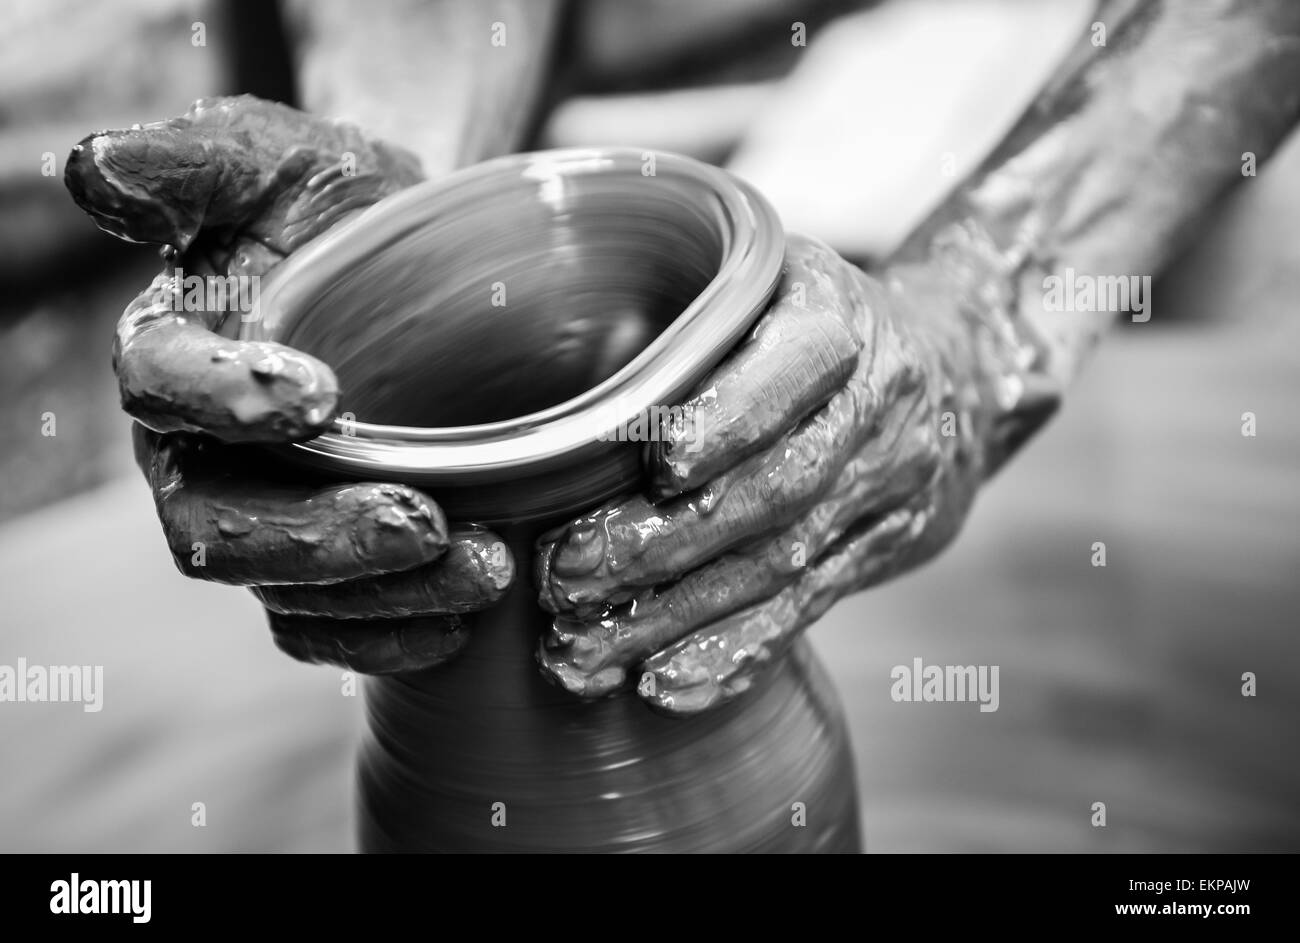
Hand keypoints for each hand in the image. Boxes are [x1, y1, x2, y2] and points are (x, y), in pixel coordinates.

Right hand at [66, 95, 514, 673]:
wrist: (424, 261)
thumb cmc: (338, 204)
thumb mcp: (277, 158)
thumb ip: (194, 162)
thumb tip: (92, 168)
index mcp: (174, 353)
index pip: (160, 386)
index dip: (225, 400)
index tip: (322, 396)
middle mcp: (200, 452)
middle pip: (218, 522)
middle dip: (316, 534)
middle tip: (424, 522)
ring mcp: (262, 515)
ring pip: (285, 590)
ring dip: (380, 591)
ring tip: (482, 568)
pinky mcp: (322, 567)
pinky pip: (332, 629)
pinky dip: (391, 635)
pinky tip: (460, 621)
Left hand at [536, 228, 1055, 713]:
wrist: (961, 369)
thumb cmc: (817, 318)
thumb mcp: (773, 278)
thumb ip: (701, 321)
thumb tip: (575, 392)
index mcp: (842, 316)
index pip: (793, 371)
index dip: (729, 421)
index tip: (658, 468)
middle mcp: (881, 403)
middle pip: (776, 486)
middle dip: (665, 542)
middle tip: (567, 578)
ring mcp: (891, 485)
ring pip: (781, 560)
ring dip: (678, 615)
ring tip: (586, 648)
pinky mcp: (883, 549)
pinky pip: (807, 606)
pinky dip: (735, 651)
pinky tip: (666, 685)